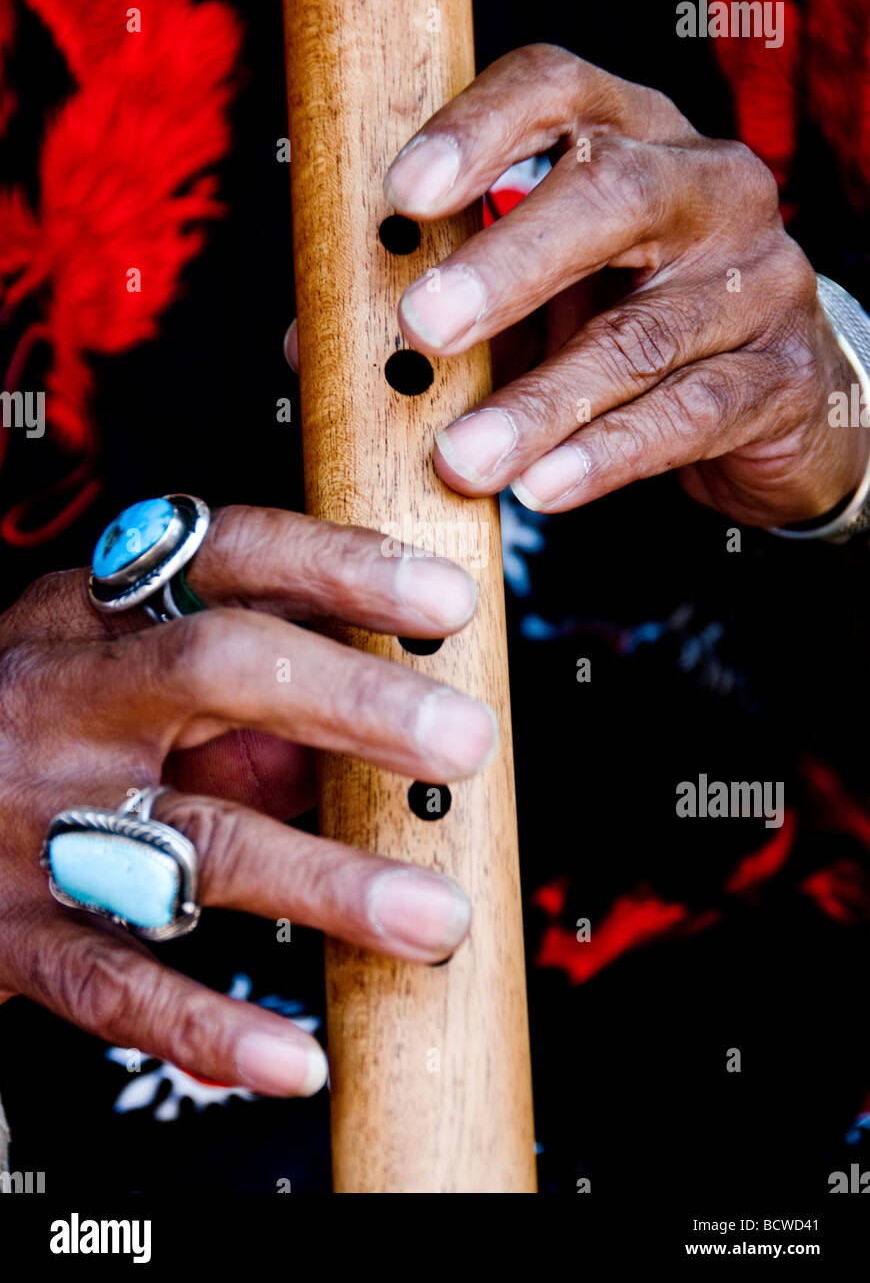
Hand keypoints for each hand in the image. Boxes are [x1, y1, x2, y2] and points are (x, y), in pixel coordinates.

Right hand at [0, 506, 491, 1094]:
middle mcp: (66, 698)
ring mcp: (35, 818)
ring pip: (193, 838)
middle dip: (355, 701)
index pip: (230, 555)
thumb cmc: (34, 728)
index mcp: (97, 615)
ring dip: (326, 881)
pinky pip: (118, 984)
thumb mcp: (118, 671)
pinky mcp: (17, 932)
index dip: (342, 568)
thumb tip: (379, 725)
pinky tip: (296, 1056)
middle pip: (219, 671)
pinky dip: (212, 1027)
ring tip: (435, 916)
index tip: (448, 599)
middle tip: (466, 741)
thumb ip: (243, 696)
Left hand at [382, 44, 868, 526]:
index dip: (478, 130)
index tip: (402, 195)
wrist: (772, 397)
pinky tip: (543, 488)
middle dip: (506, 265)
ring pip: (641, 333)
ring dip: (538, 400)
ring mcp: (758, 277)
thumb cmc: (628, 326)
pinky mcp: (782, 374)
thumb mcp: (535, 302)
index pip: (556, 90)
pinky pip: (688, 413)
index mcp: (632, 137)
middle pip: (611, 195)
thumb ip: (442, 306)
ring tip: (461, 458)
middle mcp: (707, 185)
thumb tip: (309, 345)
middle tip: (422, 328)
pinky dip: (605, 455)